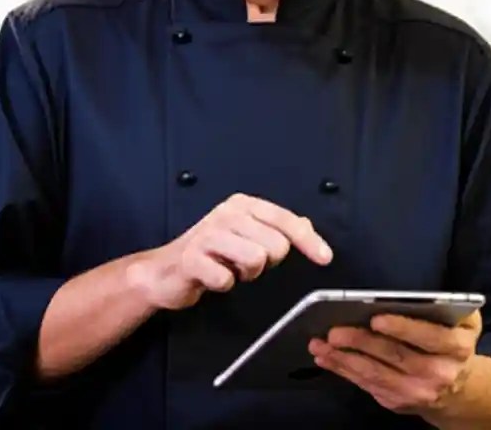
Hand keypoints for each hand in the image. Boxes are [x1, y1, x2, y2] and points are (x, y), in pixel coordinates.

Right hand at [126, 194, 332, 309]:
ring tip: (229, 269)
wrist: (165, 271)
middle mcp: (226, 214)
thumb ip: (277, 229)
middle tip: (245, 264)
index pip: (286, 220)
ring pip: (255, 259)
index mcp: (243, 205)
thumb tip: (307, 227)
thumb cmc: (212, 254)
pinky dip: (223, 285)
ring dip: (245, 274)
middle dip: (267, 263)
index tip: (325, 258)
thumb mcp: (247, 235)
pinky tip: (212, 278)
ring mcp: (207, 234)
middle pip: (276, 245)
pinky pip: (226, 279)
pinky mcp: (191, 258)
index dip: (309, 241)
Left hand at [309, 310, 482, 417]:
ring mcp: (415, 391)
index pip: (429, 337)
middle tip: (335, 331)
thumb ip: (451, 306)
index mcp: (457, 348)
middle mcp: (438, 373)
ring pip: (375, 373)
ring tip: (320, 343)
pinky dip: (343, 370)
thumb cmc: (454, 345)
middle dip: (361, 342)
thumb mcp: (466, 323)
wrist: (458, 391)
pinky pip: (366, 384)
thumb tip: (419, 296)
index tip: (376, 319)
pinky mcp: (396, 402)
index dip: (402, 328)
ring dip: (344, 358)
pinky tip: (327, 357)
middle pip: (395, 356)